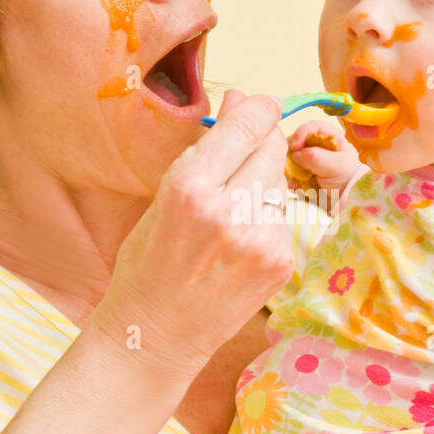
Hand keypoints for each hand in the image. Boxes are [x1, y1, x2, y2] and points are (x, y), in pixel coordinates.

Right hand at [91, 89, 293, 375]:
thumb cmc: (150, 262)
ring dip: (262, 185)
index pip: (246, 125)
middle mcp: (229, 211)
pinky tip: (239, 243)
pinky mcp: (281, 261)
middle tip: (239, 163)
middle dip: (260, 145)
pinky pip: (283, 217)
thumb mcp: (165, 197)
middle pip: (271, 147)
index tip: (261, 105)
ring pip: (279, 183)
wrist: (157, 333)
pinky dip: (267, 220)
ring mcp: (261, 240)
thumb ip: (207, 150)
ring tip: (229, 216)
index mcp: (189, 188)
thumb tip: (242, 99)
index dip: (258, 108)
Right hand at [286, 119, 361, 192]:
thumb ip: (317, 157)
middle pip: (298, 140)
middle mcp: (318, 145)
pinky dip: (290, 177)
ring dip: (289, 167)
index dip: (302, 133)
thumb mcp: (336, 166)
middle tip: (290, 165)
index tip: (295, 146)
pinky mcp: (302, 171)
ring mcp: (308, 158)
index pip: (313, 127)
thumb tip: (296, 153)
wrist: (347, 199)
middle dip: (292, 152)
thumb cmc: (348, 179)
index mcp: (331, 137)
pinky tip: (295, 185)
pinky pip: (290, 170)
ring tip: (294, 180)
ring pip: (291, 155)